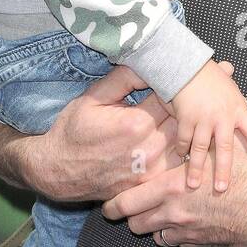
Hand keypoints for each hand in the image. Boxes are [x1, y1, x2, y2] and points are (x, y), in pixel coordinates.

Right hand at [25, 64, 179, 202]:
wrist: (57, 171)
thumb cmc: (72, 132)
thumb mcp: (92, 97)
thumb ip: (123, 78)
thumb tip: (148, 63)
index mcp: (137, 123)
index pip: (172, 96)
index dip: (176, 85)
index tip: (177, 78)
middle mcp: (150, 148)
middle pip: (185, 120)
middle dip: (187, 105)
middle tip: (187, 94)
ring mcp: (153, 169)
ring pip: (187, 143)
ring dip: (189, 128)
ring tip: (189, 115)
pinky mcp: (151, 183)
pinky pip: (178, 165)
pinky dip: (184, 150)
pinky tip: (180, 139)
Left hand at [102, 126, 246, 246]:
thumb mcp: (225, 147)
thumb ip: (202, 135)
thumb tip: (186, 113)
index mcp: (173, 187)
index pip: (127, 202)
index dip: (113, 204)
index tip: (109, 202)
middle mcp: (176, 214)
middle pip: (135, 224)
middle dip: (131, 217)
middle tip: (130, 208)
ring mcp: (190, 233)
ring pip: (156, 236)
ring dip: (155, 226)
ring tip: (159, 213)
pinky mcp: (205, 245)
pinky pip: (178, 243)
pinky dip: (177, 235)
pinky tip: (186, 221)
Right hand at [169, 58, 246, 193]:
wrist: (188, 66)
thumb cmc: (212, 77)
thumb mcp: (233, 90)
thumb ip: (244, 107)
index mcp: (239, 109)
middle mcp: (223, 116)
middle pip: (225, 149)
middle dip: (224, 171)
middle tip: (223, 189)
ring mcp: (204, 118)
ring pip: (201, 149)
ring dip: (197, 169)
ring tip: (194, 186)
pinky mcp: (186, 118)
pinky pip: (184, 139)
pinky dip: (182, 150)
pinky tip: (181, 158)